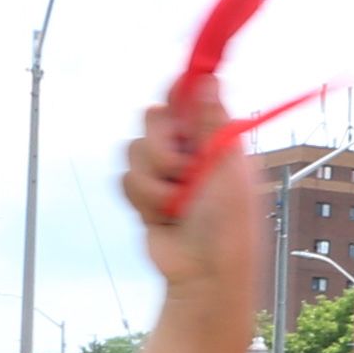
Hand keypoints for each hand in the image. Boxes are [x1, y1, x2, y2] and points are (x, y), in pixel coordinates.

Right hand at [123, 79, 264, 296]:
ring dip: (154, 180)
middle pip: (153, 117)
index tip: (174, 98)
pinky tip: (163, 216)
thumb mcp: (226, 170)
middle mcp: (190, 151)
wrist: (203, 274)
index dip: (178, 94)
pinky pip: (126, 177)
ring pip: (134, 148)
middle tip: (184, 170)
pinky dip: (143, 198)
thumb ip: (213, 124)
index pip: (190, 99)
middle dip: (162, 146)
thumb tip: (209, 78)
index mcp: (217, 140)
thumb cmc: (228, 227)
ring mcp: (166, 173)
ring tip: (178, 204)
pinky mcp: (146, 193)